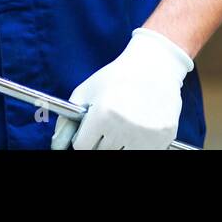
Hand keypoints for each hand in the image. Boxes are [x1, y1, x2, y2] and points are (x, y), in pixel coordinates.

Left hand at [50, 27, 192, 149]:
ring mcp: (146, 134)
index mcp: (102, 114)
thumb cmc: (115, 78)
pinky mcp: (164, 137)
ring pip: (123, 155)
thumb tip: (57, 146)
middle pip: (102, 153)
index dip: (83, 141)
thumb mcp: (85, 92)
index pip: (82, 147)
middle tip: (106, 128)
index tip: (87, 135)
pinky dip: (138, 145)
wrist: (155, 66)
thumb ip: (67, 121)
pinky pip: (145, 153)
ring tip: (121, 127)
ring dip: (119, 145)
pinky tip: (137, 129)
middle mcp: (124, 126)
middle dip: (100, 143)